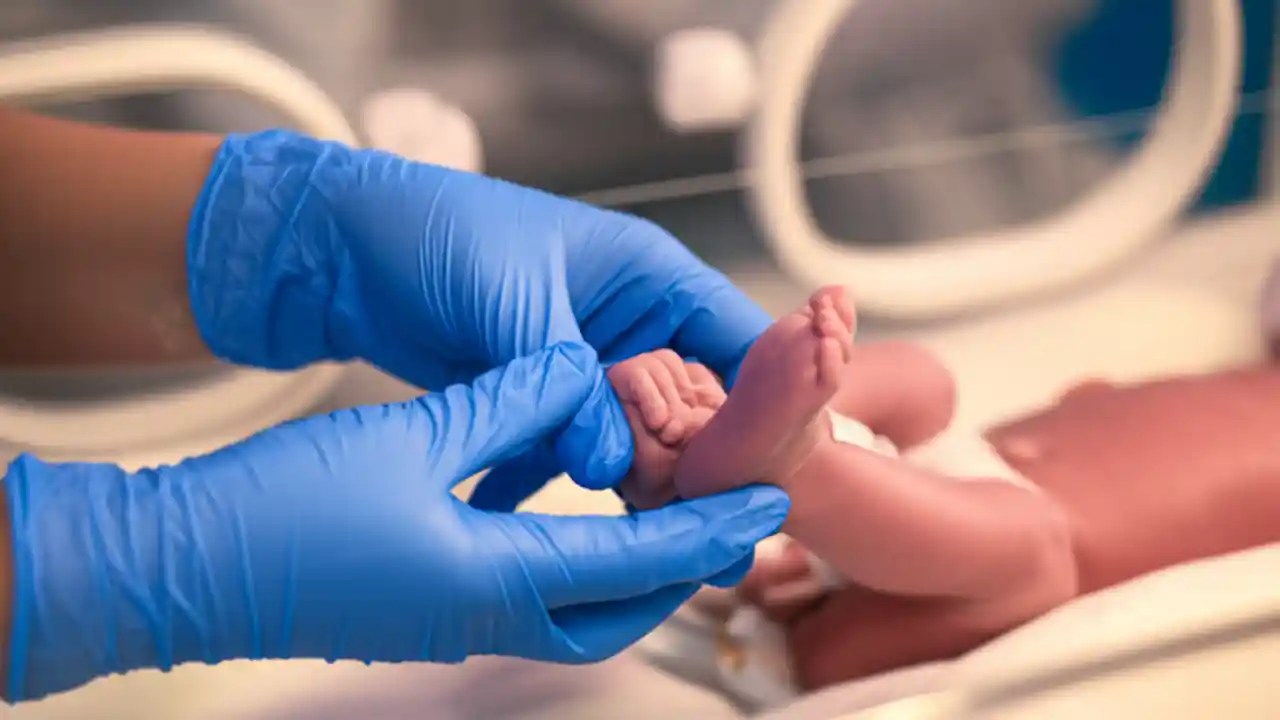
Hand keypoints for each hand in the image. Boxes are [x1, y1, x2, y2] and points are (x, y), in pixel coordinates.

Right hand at [3, 344, 787, 701]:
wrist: (176, 566)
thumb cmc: (284, 511)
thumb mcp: (410, 438)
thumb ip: (509, 406)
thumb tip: (571, 377)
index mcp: (492, 580)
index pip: (636, 560)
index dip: (708, 530)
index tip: (763, 508)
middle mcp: (480, 617)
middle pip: (614, 613)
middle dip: (676, 574)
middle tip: (718, 528)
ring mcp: (445, 625)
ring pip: (569, 613)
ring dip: (623, 574)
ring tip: (654, 523)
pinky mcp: (415, 612)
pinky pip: (518, 600)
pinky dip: (561, 569)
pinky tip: (554, 525)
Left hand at [187, 130, 770, 497]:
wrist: (343, 245)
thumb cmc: (434, 233)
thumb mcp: (512, 303)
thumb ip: (565, 385)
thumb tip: (607, 465)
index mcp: (648, 277)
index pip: (741, 343)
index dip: (766, 407)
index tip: (771, 473)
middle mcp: (628, 324)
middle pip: (696, 406)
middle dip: (698, 468)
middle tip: (705, 533)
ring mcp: (584, 366)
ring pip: (634, 439)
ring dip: (630, 487)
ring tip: (635, 547)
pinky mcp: (538, 398)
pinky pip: (567, 451)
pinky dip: (547, 485)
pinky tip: (527, 524)